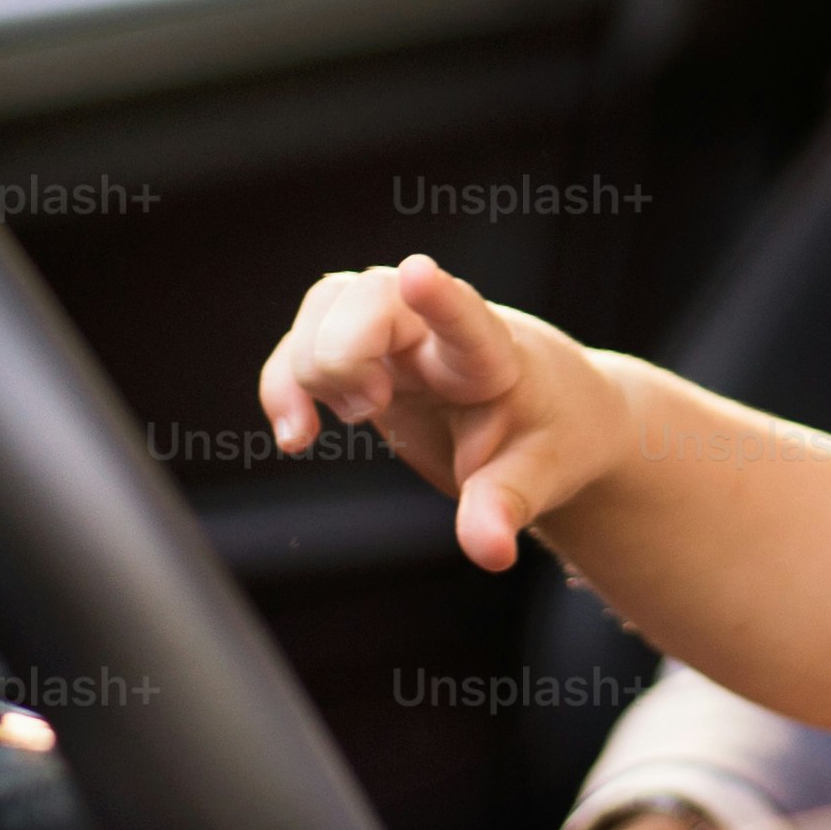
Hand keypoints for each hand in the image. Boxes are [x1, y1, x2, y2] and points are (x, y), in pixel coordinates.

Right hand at [257, 252, 615, 569]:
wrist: (547, 412)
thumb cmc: (547, 436)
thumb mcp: (540, 478)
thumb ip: (505, 509)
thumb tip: (489, 554)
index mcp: (490, 354)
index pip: (463, 316)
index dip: (439, 298)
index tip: (418, 275)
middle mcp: (435, 329)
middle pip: (369, 295)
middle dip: (342, 351)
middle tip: (369, 410)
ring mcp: (394, 332)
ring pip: (327, 304)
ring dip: (307, 365)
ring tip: (341, 424)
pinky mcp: (364, 351)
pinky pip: (303, 343)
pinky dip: (283, 384)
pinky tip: (296, 437)